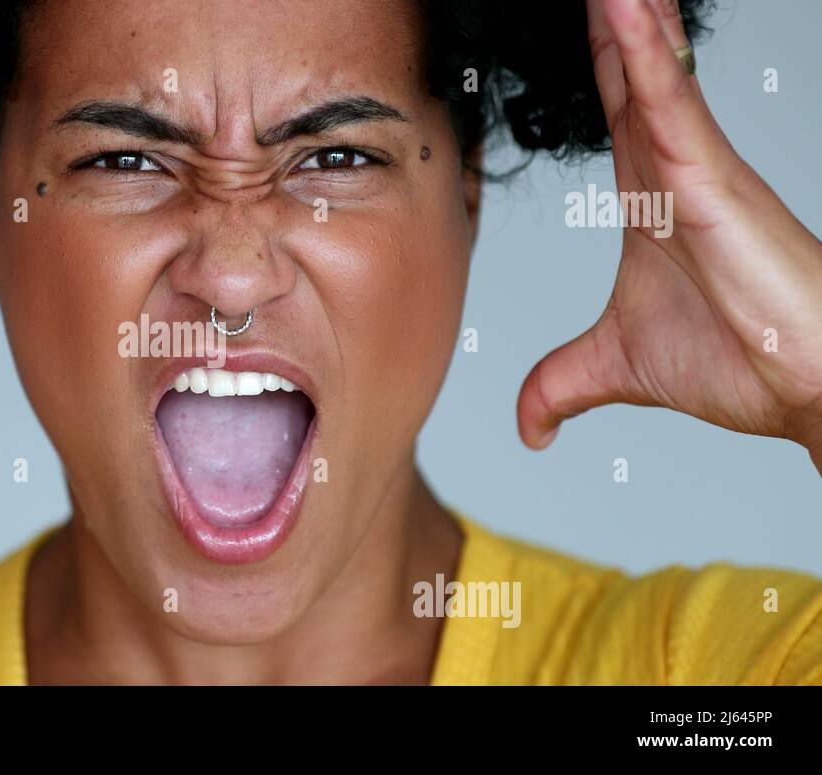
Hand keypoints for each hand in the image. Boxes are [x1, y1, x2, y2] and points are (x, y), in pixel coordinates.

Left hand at [517, 0, 821, 471]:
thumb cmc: (735, 359)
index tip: (574, 15)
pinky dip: (645, 54)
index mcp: (648, 196)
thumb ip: (560, 385)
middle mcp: (670, 168)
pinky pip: (669, 103)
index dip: (591, 58)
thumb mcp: (616, 369)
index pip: (609, 110)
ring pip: (644, 73)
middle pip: (623, 74)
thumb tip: (526, 429)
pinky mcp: (712, 178)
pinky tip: (623, 8)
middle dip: (604, 21)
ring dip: (621, 17)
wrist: (804, 386)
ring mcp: (692, 167)